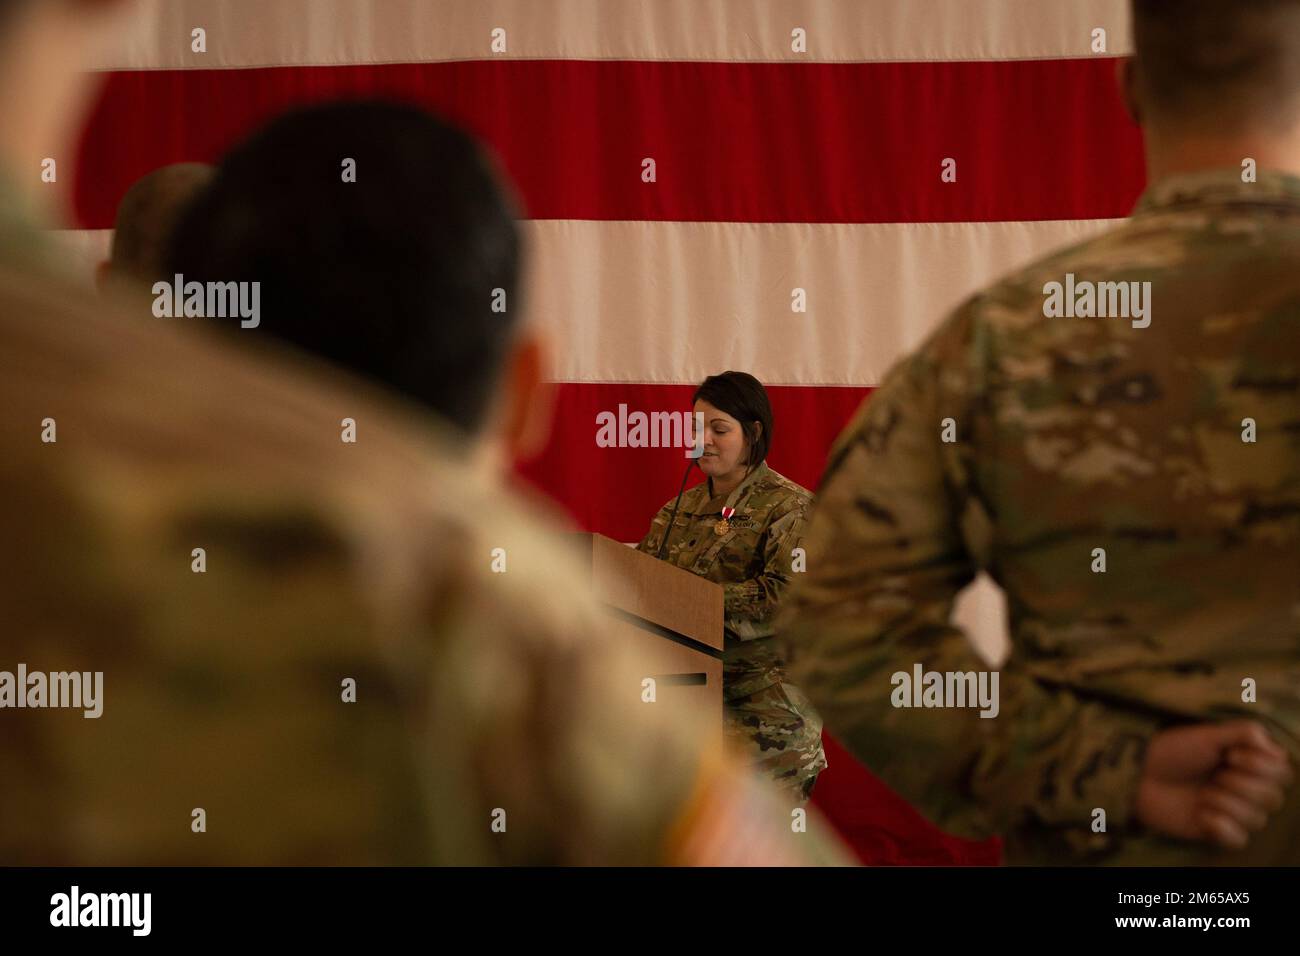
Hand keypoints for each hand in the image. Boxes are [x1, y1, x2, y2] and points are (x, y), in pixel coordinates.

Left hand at [1135, 720, 1292, 848]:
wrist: (1139, 774)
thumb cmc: (1172, 751)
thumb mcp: (1207, 734)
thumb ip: (1245, 733)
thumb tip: (1274, 747)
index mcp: (1249, 765)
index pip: (1283, 773)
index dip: (1262, 766)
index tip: (1230, 755)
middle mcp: (1246, 790)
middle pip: (1273, 798)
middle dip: (1241, 784)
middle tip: (1215, 774)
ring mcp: (1232, 812)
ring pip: (1257, 819)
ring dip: (1226, 802)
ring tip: (1202, 793)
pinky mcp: (1216, 832)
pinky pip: (1239, 839)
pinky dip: (1221, 826)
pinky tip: (1201, 815)